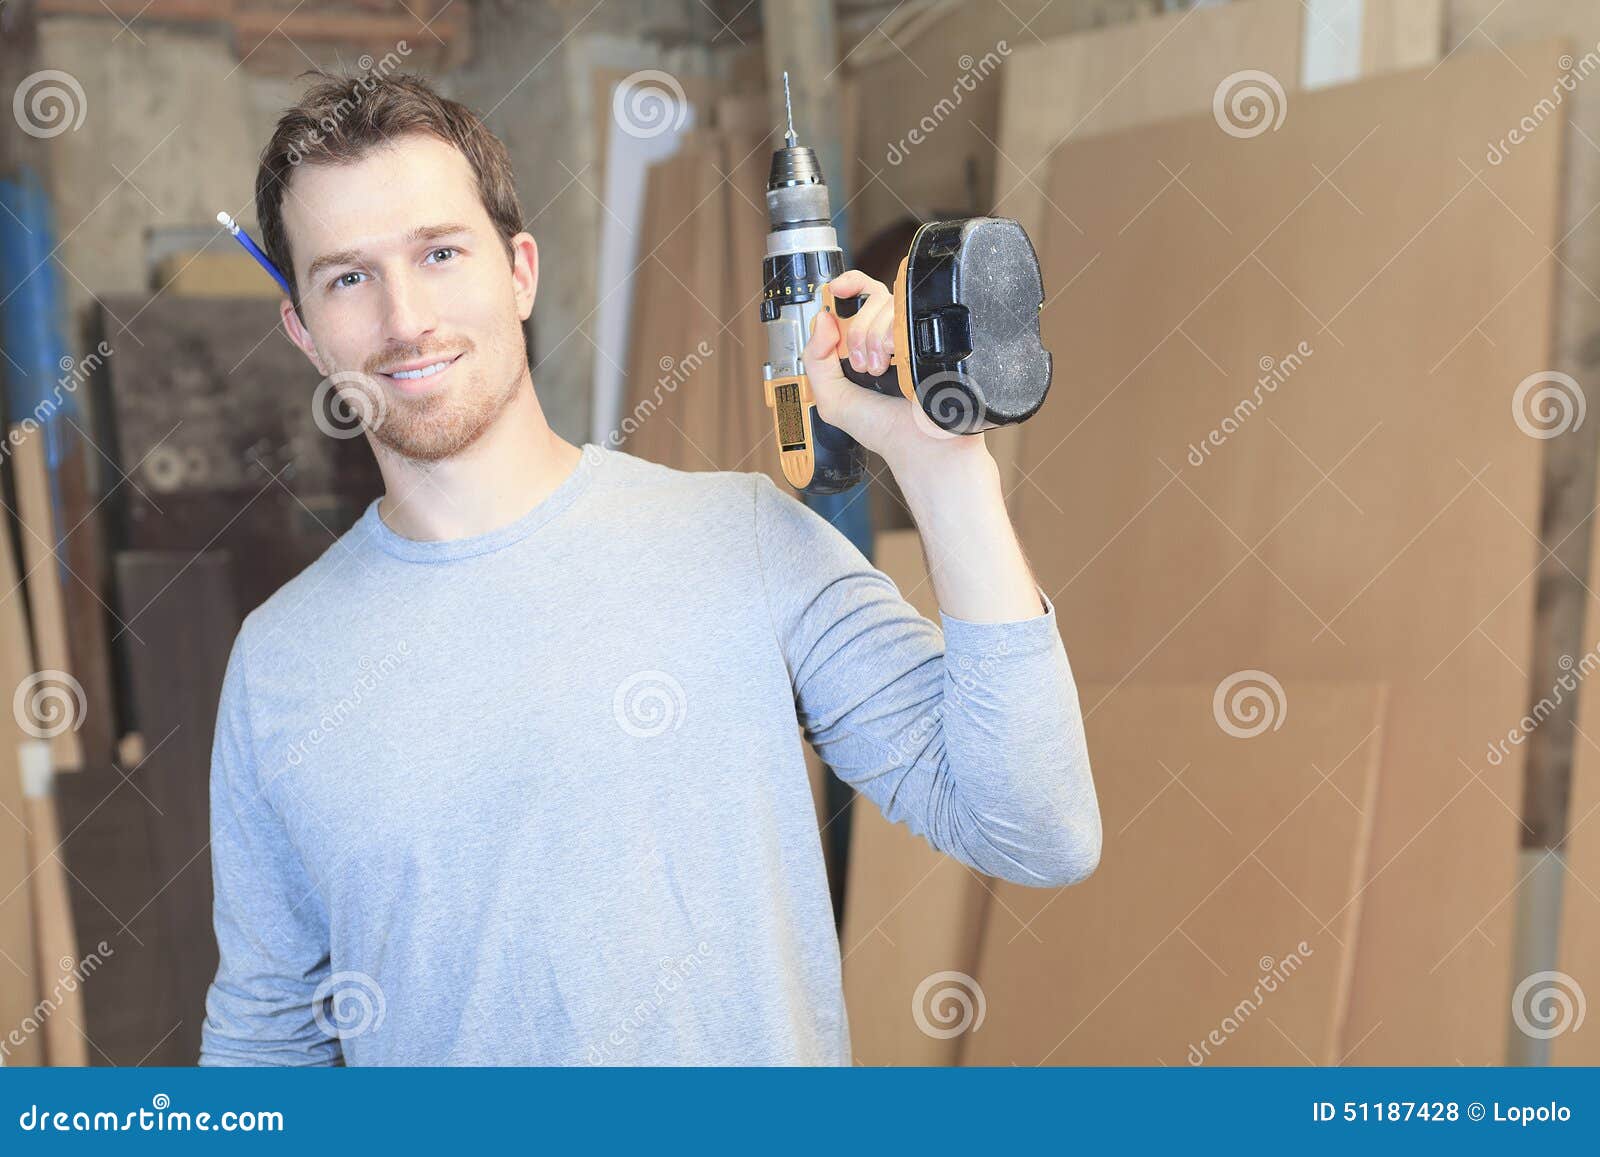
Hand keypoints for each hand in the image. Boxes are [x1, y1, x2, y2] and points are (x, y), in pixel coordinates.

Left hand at [801, 269, 986, 471]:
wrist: (919, 444)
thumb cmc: (882, 428)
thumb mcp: (833, 398)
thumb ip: (815, 360)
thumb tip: (822, 319)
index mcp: (866, 344)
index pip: (857, 298)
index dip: (847, 285)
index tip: (836, 290)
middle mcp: (890, 335)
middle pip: (870, 298)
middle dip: (857, 331)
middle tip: (860, 365)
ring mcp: (914, 334)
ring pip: (888, 305)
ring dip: (875, 339)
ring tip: (881, 370)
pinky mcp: (933, 335)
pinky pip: (911, 313)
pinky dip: (894, 336)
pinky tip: (898, 361)